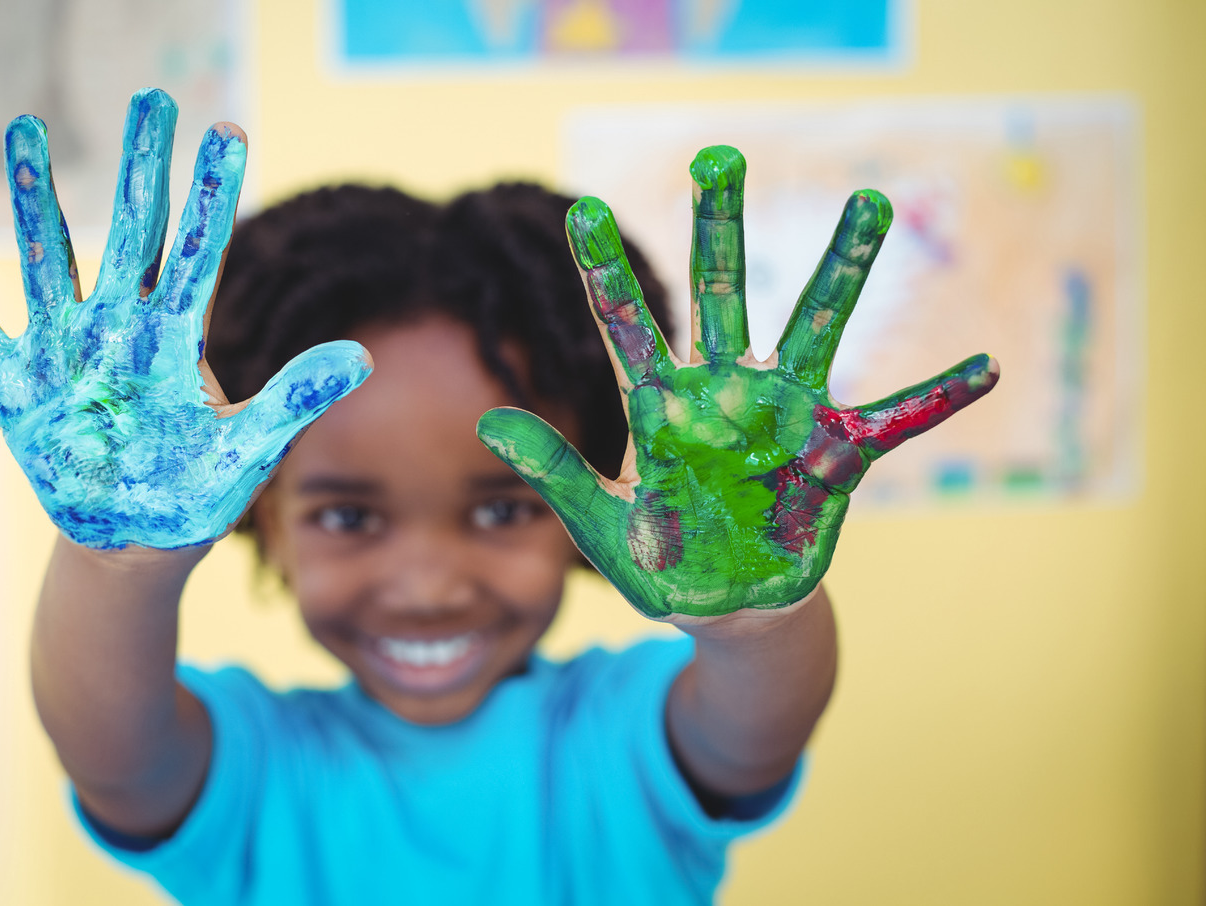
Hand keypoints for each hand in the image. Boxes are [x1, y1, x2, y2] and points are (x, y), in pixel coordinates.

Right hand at [0, 89, 370, 549]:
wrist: (135, 538)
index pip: (198, 252)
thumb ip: (294, 399)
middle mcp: (118, 328)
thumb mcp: (247, 448)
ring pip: (47, 260)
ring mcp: (63, 351)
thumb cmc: (195, 490)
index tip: (229, 133)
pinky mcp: (15, 386)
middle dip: (142, 169)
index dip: (213, 196)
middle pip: (131, 234)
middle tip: (154, 99)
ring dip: (36, 199)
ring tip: (27, 130)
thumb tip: (363, 358)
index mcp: (174, 339)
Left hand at [477, 146, 998, 618]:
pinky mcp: (836, 459)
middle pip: (721, 297)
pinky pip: (896, 422)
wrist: (731, 613)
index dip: (606, 275)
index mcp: (663, 412)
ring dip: (841, 270)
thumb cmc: (666, 568)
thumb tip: (487, 422)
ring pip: (813, 328)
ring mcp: (785, 419)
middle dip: (719, 230)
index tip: (582, 212)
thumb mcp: (603, 529)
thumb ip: (556, 474)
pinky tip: (985, 365)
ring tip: (869, 203)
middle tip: (718, 156)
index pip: (627, 331)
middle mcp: (726, 396)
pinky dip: (937, 398)